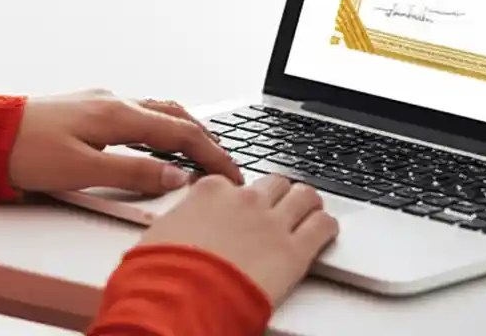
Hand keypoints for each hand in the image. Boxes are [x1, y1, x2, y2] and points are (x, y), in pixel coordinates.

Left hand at [7, 89, 241, 192]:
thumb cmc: (24, 152)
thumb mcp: (82, 171)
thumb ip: (132, 174)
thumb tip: (176, 176)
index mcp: (118, 114)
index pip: (182, 134)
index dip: (213, 155)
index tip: (232, 175)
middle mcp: (113, 101)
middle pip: (175, 116)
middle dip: (205, 139)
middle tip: (223, 164)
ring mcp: (98, 101)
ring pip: (156, 111)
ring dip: (182, 130)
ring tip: (197, 152)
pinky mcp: (84, 108)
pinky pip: (136, 113)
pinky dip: (158, 127)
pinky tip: (153, 141)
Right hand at [139, 174, 339, 304]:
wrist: (178, 301)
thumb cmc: (161, 276)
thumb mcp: (159, 237)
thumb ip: (179, 224)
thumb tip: (175, 233)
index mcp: (211, 192)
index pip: (235, 182)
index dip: (240, 200)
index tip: (240, 210)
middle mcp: (245, 200)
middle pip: (275, 184)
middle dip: (278, 197)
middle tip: (278, 213)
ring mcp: (272, 222)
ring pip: (305, 196)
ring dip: (306, 206)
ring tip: (307, 218)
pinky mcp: (294, 250)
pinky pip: (323, 226)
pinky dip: (325, 228)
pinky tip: (322, 235)